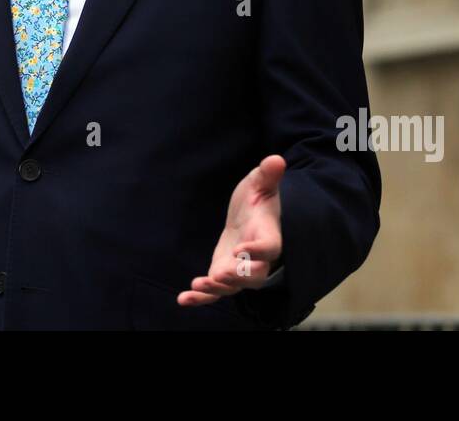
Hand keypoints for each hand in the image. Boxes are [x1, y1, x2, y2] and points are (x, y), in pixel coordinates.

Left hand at [178, 154, 284, 306]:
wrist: (249, 214)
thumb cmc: (258, 197)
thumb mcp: (260, 182)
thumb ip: (267, 175)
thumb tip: (276, 159)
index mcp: (269, 234)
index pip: (270, 247)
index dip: (259, 251)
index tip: (243, 249)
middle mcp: (257, 257)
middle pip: (254, 276)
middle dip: (238, 278)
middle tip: (220, 275)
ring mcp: (240, 268)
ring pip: (233, 287)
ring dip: (216, 290)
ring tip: (198, 286)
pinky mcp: (223, 273)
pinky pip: (215, 291)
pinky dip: (200, 298)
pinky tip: (182, 299)